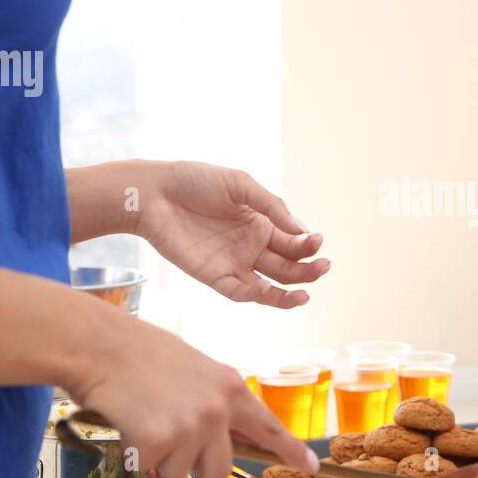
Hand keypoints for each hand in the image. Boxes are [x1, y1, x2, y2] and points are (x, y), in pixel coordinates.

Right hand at [66, 311, 319, 477]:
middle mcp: (219, 408)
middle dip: (193, 459)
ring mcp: (192, 425)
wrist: (101, 344)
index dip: (290, 449)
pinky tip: (130, 423)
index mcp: (231, 387)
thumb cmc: (141, 354)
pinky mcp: (161, 440)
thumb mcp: (196, 371)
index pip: (268, 426)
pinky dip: (137, 454)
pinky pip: (151, 469)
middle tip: (166, 427)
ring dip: (163, 458)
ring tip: (146, 418)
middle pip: (219, 467)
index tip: (311, 466)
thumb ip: (216, 401)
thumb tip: (226, 436)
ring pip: (183, 472)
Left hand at [139, 162, 328, 308]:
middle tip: (323, 267)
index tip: (317, 241)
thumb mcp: (240, 185)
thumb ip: (271, 206)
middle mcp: (251, 247)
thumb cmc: (196, 181)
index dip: (308, 245)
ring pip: (268, 286)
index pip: (293, 242)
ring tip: (305, 295)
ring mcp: (234, 263)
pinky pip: (239, 291)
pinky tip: (270, 293)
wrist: (154, 192)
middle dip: (308, 269)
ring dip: (288, 293)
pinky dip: (257, 296)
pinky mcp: (213, 275)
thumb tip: (303, 230)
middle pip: (287, 266)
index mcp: (261, 224)